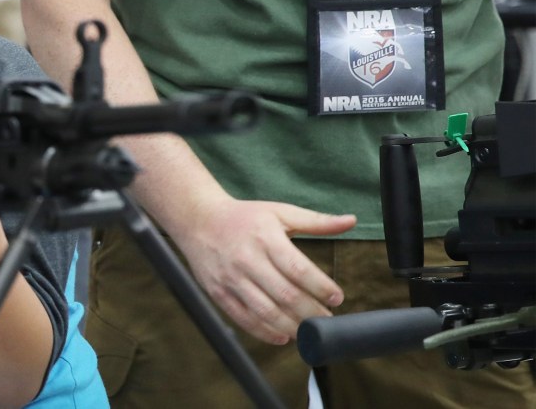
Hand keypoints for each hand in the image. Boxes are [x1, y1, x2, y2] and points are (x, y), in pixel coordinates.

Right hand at [173, 198, 356, 344]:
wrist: (197, 219)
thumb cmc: (244, 217)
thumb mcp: (280, 212)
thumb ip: (316, 221)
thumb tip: (351, 221)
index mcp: (265, 238)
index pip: (298, 269)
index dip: (320, 287)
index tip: (337, 297)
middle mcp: (247, 259)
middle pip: (284, 294)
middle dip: (311, 312)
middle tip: (327, 319)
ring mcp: (230, 278)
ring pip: (265, 311)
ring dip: (291, 326)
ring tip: (309, 331)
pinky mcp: (218, 292)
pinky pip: (243, 318)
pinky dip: (264, 332)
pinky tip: (282, 337)